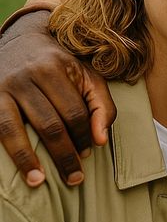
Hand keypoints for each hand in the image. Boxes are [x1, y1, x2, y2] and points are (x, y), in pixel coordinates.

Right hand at [0, 11, 114, 185]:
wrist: (20, 40)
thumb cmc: (60, 65)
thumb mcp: (87, 76)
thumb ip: (102, 105)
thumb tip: (101, 140)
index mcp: (54, 69)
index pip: (74, 112)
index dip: (84, 136)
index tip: (89, 153)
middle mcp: (25, 77)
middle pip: (48, 124)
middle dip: (64, 154)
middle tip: (75, 178)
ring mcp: (1, 88)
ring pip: (14, 129)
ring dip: (28, 159)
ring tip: (39, 182)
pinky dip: (8, 150)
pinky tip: (18, 169)